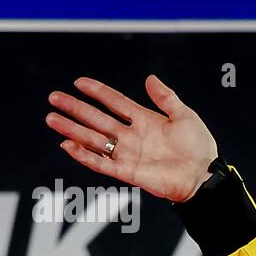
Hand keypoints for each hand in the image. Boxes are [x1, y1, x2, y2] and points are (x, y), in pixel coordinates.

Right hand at [45, 75, 217, 201]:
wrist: (204, 176)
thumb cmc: (199, 148)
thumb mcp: (184, 116)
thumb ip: (166, 98)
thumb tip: (149, 78)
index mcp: (145, 120)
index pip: (115, 102)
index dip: (98, 92)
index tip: (79, 82)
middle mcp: (132, 136)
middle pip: (97, 119)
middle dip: (75, 109)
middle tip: (53, 98)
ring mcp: (128, 154)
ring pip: (94, 140)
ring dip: (72, 130)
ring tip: (52, 119)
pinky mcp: (128, 172)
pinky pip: (101, 163)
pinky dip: (84, 155)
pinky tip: (68, 145)